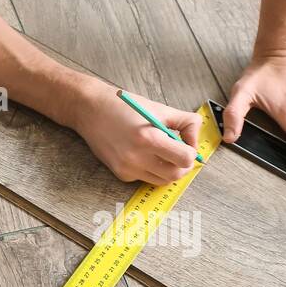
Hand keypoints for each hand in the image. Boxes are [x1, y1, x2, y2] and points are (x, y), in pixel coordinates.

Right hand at [75, 82, 202, 185]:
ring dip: (168, 169)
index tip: (186, 144)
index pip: (185, 159)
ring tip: (161, 151)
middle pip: (176, 175)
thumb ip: (185, 122)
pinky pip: (145, 177)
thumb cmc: (123, 106)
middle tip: (179, 152)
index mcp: (149, 138)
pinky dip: (150, 168)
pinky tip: (141, 152)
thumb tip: (195, 140)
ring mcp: (128, 168)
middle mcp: (137, 157)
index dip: (191, 152)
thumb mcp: (158, 108)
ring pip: (162, 180)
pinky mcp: (121, 173)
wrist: (90, 109)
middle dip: (182, 165)